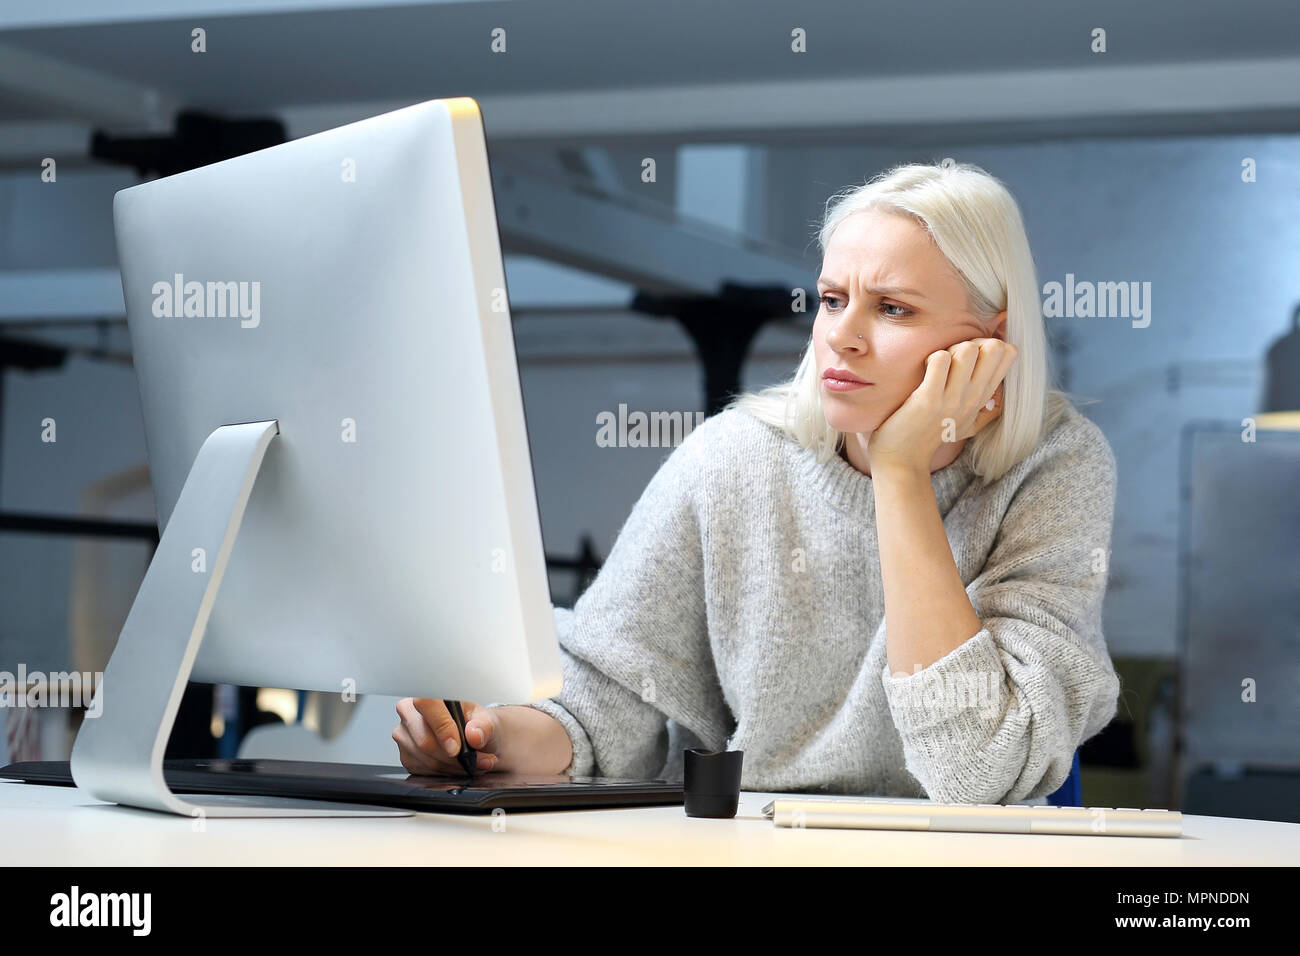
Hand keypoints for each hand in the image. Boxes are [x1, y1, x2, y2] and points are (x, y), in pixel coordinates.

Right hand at [393, 698, 502, 774]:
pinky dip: (445, 772)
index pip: (427, 704)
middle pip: (425, 740)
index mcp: (430, 694)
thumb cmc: (477, 724)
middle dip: (455, 757)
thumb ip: (483, 726)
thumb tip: (474, 735)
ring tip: (475, 764)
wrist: (475, 739)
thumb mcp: (487, 721)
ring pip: (426, 759)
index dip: (441, 727)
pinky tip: (458, 767)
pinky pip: (424, 770)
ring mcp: (405, 734)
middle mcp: (410, 712)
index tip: (457, 748)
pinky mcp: (406, 755)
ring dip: (454, 767)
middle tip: (479, 760)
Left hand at [867, 338, 1018, 473]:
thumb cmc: (930, 437)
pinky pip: (939, 359)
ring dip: (949, 349)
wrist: (902, 460)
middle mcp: (973, 398)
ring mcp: (952, 399)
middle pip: (995, 348)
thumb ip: (986, 410)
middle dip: (972, 342)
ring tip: (936, 366)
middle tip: (952, 358)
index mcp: (983, 399)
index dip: (988, 343)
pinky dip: (931, 357)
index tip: (968, 356)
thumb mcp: (966, 425)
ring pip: (967, 349)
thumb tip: (999, 394)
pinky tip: (922, 371)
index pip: (1008, 354)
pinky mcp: (929, 400)